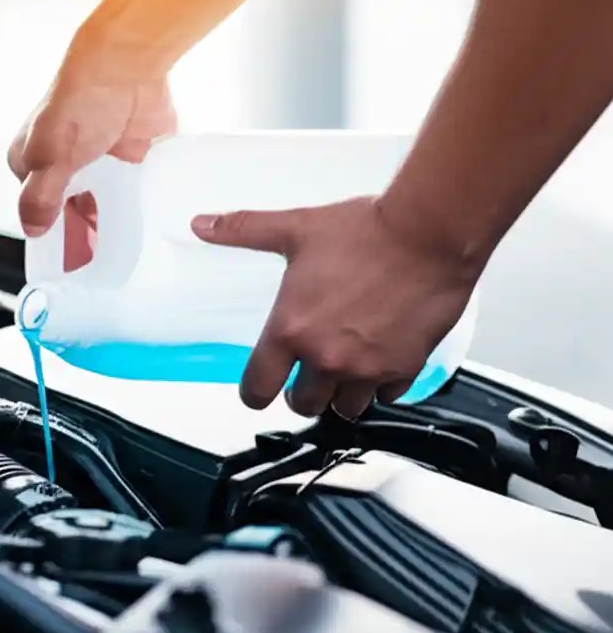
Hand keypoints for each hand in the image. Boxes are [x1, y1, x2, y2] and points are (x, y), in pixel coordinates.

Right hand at [8, 71, 175, 269]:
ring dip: (113, 229)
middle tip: (104, 274)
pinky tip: (145, 230)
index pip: (39, 216)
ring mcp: (98, 165)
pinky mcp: (128, 162)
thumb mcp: (53, 155)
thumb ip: (41, 196)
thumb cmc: (80, 99)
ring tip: (128, 258)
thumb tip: (33, 227)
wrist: (129, 65)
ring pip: (104, 209)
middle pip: (72, 217)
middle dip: (87, 241)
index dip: (55, 244)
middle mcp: (63, 168)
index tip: (72, 274)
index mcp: (32, 165)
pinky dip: (136, 212)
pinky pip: (131, 196)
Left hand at [191, 196, 478, 417]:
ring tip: (341, 370)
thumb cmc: (367, 232)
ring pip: (344, 407)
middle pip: (302, 404)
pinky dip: (380, 386)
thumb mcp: (295, 228)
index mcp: (292, 329)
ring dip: (339, 394)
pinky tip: (379, 361)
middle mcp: (326, 356)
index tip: (258, 390)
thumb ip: (244, 230)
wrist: (429, 233)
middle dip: (300, 393)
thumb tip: (203, 225)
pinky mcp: (404, 367)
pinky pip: (386, 396)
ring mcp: (367, 367)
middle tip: (304, 375)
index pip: (257, 387)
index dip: (254, 393)